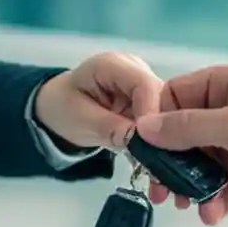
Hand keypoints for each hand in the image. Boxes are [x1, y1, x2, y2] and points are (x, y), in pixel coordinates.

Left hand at [34, 52, 162, 149]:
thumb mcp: (82, 121)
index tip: (149, 142)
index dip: (152, 113)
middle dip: (160, 128)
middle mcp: (135, 69)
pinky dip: (158, 137)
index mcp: (113, 64)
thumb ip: (110, 129)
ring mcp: (145, 84)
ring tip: (156, 161)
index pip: (145, 84)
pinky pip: (161, 119)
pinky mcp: (150, 101)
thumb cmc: (64, 109)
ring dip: (162, 135)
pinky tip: (154, 155)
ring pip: (167, 109)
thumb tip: (140, 142)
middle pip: (162, 96)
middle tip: (156, 158)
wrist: (60, 108)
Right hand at [136, 64, 227, 226]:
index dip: (155, 121)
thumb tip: (147, 126)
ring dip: (187, 187)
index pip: (175, 97)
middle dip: (167, 162)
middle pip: (181, 136)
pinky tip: (213, 213)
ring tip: (185, 203)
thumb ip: (190, 127)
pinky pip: (218, 192)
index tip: (141, 148)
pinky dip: (211, 203)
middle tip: (158, 185)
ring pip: (197, 168)